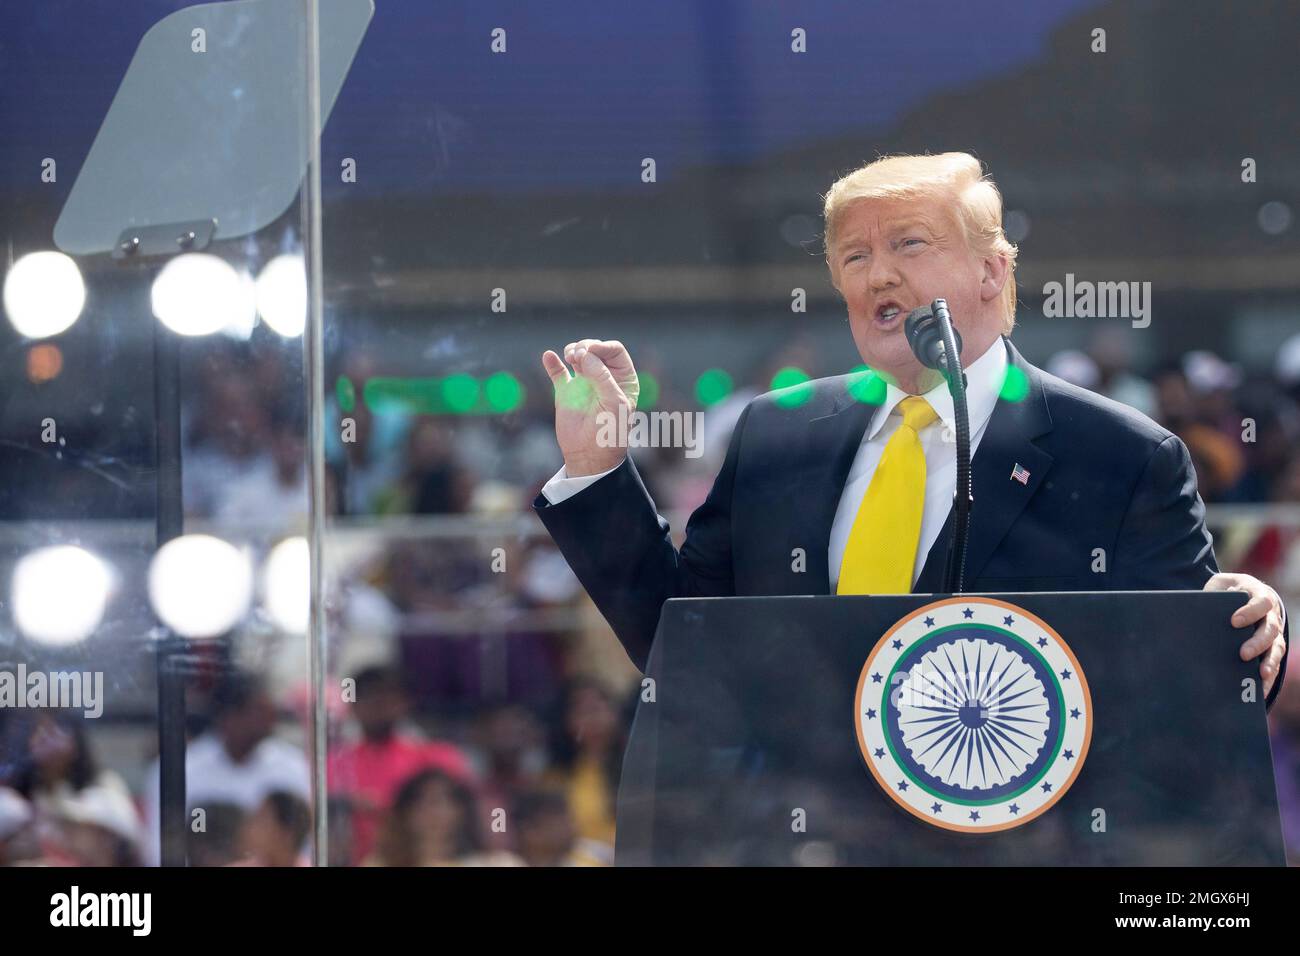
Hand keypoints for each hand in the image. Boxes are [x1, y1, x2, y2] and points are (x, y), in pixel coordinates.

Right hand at [541, 339, 639, 476]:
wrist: (589, 456)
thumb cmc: (610, 432)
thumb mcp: (615, 404)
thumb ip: (603, 378)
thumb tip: (585, 355)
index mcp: (622, 378)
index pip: (615, 351)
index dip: (603, 346)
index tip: (592, 351)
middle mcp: (604, 377)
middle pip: (595, 349)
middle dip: (586, 347)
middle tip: (578, 357)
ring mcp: (584, 383)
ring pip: (577, 355)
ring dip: (572, 350)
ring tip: (571, 358)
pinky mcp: (566, 392)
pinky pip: (558, 371)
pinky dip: (552, 362)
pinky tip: (548, 356)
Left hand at [1205, 572, 1286, 698]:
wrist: (1240, 589)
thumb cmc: (1226, 590)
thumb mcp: (1219, 586)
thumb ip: (1214, 595)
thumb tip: (1196, 609)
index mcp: (1259, 595)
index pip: (1261, 603)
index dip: (1250, 612)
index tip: (1234, 621)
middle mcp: (1271, 615)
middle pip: (1270, 629)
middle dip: (1258, 642)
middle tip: (1243, 654)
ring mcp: (1274, 632)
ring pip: (1277, 647)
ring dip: (1269, 662)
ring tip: (1260, 675)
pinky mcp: (1272, 647)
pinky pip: (1273, 662)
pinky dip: (1269, 676)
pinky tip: (1261, 689)